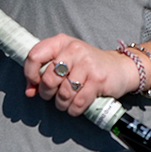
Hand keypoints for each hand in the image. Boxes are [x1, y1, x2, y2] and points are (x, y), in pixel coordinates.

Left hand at [22, 34, 144, 116]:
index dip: (30, 74)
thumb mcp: (66, 61)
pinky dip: (74, 109)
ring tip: (66, 102)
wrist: (121, 67)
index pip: (34, 56)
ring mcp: (87, 64)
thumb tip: (29, 91)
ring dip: (61, 104)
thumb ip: (44, 73)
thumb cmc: (88, 66)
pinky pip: (77, 102)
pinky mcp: (98, 79)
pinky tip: (76, 107)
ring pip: (62, 94)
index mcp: (61, 42)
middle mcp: (74, 49)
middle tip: (53, 95)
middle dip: (47, 93)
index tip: (35, 84)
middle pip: (48, 79)